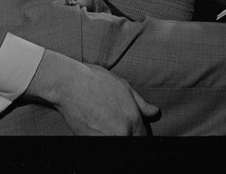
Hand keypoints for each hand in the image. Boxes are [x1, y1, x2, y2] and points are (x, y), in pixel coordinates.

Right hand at [24, 49, 158, 134]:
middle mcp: (122, 133)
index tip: (133, 130)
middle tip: (115, 123)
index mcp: (132, 119)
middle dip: (127, 134)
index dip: (139, 134)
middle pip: (131, 141)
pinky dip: (100, 137)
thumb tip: (155, 112)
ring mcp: (106, 139)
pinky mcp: (91, 142)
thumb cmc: (96, 81)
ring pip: (117, 143)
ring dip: (113, 136)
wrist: (70, 85)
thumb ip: (141, 103)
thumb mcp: (123, 86)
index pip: (143, 138)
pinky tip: (95, 125)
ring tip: (104, 122)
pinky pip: (101, 143)